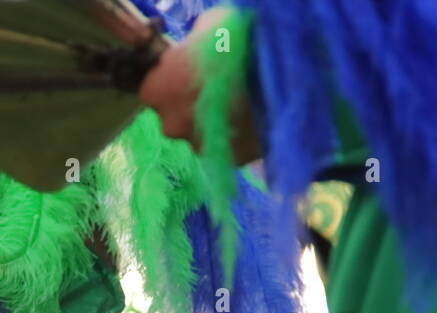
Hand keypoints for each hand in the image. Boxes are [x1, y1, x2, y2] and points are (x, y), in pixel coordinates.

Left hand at [139, 7, 262, 164]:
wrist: (283, 72)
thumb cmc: (238, 41)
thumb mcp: (208, 27)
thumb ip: (191, 46)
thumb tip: (195, 50)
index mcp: (157, 91)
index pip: (153, 90)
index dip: (174, 80)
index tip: (193, 72)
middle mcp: (171, 126)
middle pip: (176, 118)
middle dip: (193, 106)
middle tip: (220, 88)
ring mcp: (201, 147)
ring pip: (203, 135)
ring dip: (216, 123)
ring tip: (241, 103)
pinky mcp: (230, 160)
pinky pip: (229, 147)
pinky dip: (238, 136)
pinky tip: (254, 117)